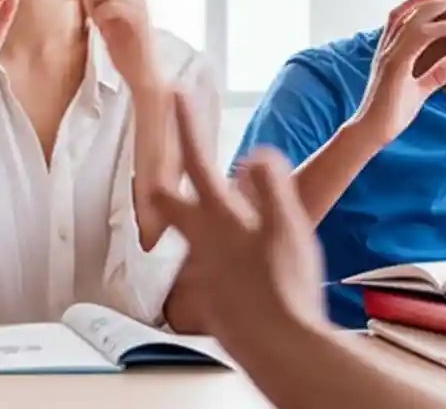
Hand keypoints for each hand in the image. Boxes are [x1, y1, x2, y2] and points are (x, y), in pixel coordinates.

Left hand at [72, 0, 157, 90]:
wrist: (142, 74)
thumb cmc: (126, 52)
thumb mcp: (108, 24)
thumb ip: (99, 7)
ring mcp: (140, 8)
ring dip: (93, 2)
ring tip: (94, 20)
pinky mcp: (138, 20)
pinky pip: (112, 5)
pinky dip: (100, 13)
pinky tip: (100, 26)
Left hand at [154, 92, 329, 355]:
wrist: (279, 348)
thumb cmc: (285, 289)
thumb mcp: (287, 227)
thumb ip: (269, 186)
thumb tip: (255, 154)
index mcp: (218, 217)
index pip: (196, 161)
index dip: (185, 126)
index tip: (175, 96)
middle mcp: (200, 242)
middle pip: (166, 201)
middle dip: (159, 177)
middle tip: (157, 161)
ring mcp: (201, 272)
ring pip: (184, 234)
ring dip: (187, 216)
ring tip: (196, 207)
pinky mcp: (209, 299)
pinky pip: (203, 266)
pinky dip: (212, 254)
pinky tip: (229, 261)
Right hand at [349, 0, 445, 145]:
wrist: (372, 132)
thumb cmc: (391, 113)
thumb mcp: (419, 91)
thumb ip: (436, 74)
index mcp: (389, 54)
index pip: (400, 20)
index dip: (418, 5)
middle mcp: (386, 50)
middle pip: (402, 13)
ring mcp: (389, 57)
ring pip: (409, 21)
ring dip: (431, 7)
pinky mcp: (395, 66)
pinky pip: (417, 39)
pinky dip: (438, 29)